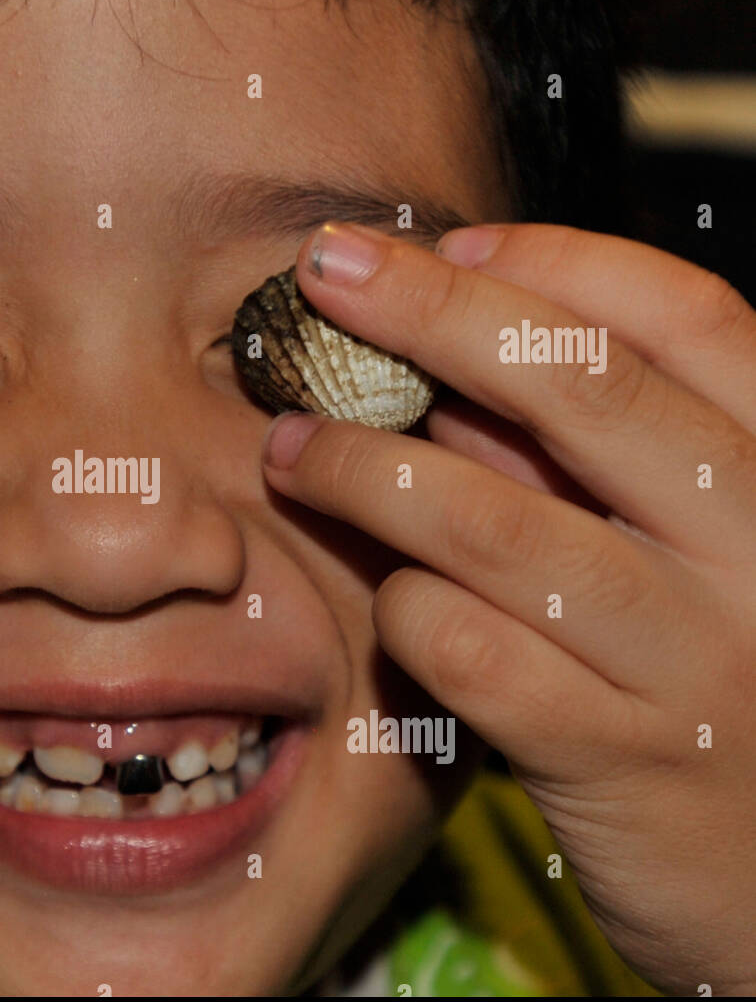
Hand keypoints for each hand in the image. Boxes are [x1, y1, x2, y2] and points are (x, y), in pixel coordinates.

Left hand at [261, 220, 755, 995]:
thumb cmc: (710, 684)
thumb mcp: (687, 552)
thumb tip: (442, 368)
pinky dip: (402, 608)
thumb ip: (590, 465)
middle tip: (326, 270)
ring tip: (290, 447)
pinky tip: (380, 602)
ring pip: (497, 523)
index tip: (448, 243)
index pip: (686, 318)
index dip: (556, 261)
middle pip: (583, 387)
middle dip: (433, 312)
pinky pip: (468, 649)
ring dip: (369, 466)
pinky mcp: (617, 759)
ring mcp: (694, 658)